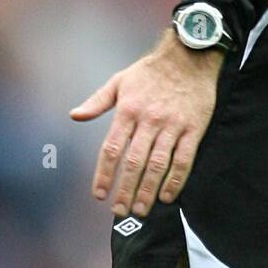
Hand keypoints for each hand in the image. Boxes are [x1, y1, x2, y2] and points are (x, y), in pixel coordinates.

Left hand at [70, 28, 225, 217]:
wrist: (189, 56)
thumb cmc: (151, 71)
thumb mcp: (119, 80)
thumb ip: (97, 101)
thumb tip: (74, 115)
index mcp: (128, 109)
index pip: (112, 148)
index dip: (104, 174)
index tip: (99, 194)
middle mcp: (149, 120)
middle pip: (134, 162)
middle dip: (125, 189)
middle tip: (120, 211)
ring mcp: (172, 126)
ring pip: (158, 165)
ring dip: (147, 191)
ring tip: (140, 209)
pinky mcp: (193, 129)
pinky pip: (184, 160)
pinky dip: (175, 181)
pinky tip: (168, 196)